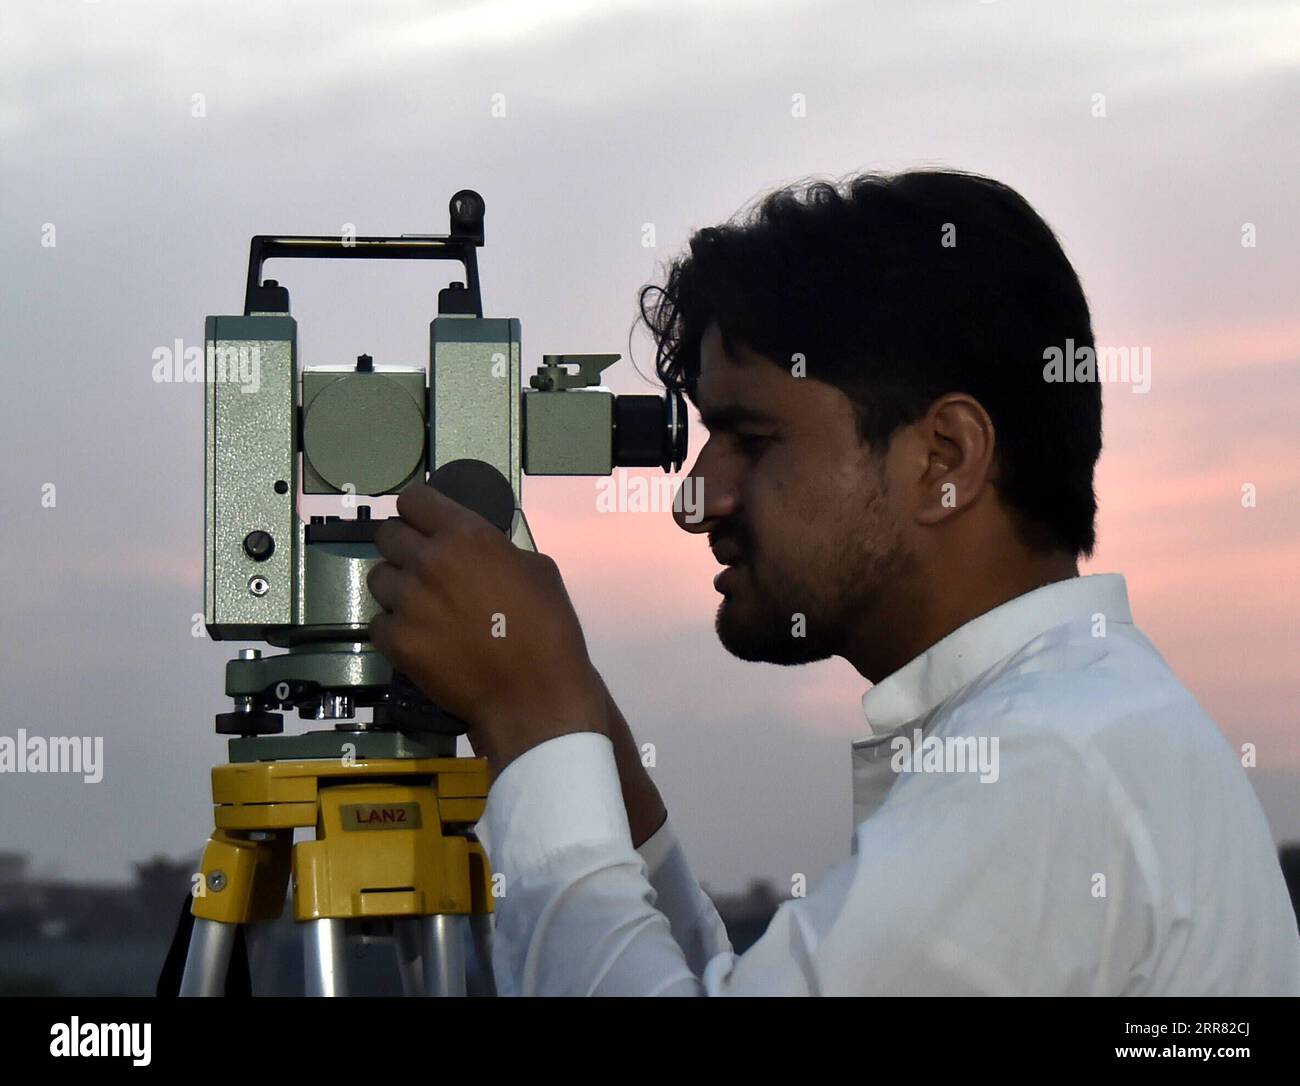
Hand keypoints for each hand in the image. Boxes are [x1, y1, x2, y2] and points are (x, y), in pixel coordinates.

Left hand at [367, 483, 607, 776]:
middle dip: (404, 547)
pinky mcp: (396, 641)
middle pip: (387, 534)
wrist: (534, 696)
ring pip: (378, 578)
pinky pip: (378, 623)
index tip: (425, 524)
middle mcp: (428, 561)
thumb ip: (498, 551)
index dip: (418, 511)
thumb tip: (480, 553)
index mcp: (466, 535)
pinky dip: (395, 629)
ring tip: (421, 607)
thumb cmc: (548, 630)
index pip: (414, 499)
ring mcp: (407, 602)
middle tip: (424, 568)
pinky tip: (420, 640)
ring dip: (397, 588)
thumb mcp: (538, 570)